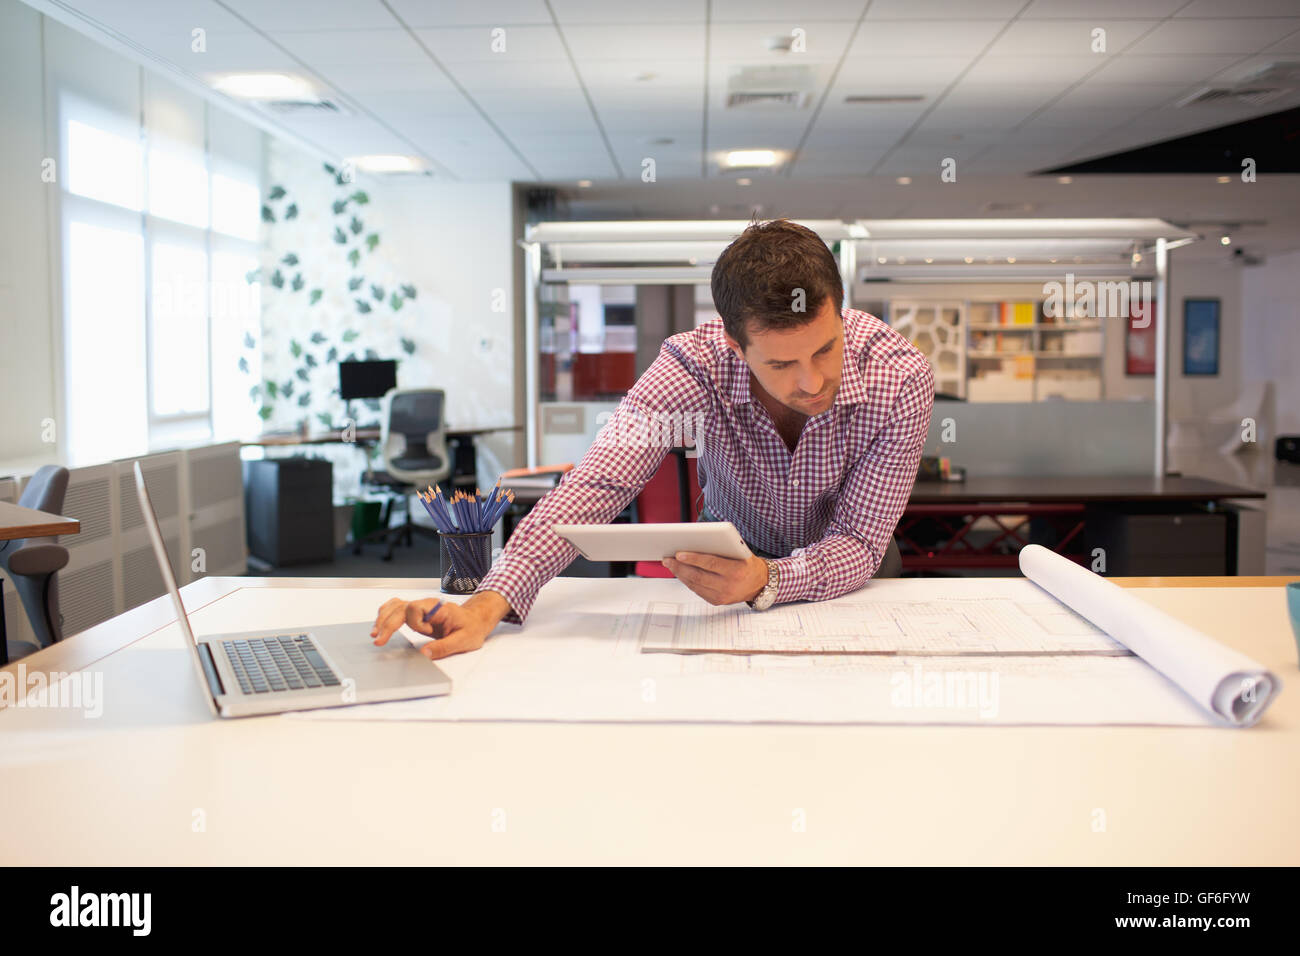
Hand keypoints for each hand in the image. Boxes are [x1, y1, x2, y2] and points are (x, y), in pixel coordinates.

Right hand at [370, 591, 509, 659]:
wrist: (476, 620)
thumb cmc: (471, 628)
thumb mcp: (463, 640)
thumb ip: (444, 647)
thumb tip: (424, 654)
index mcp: (438, 608)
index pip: (416, 607)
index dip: (416, 621)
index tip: (426, 632)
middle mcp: (427, 605)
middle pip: (400, 607)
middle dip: (387, 623)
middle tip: (379, 640)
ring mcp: (421, 608)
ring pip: (395, 606)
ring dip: (383, 618)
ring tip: (375, 634)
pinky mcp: (417, 614)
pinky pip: (397, 608)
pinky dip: (386, 615)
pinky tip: (380, 625)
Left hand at [662, 551, 769, 605]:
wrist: (760, 584)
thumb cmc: (748, 564)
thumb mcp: (739, 552)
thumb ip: (721, 549)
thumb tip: (696, 543)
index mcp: (735, 571)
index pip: (710, 563)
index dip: (693, 558)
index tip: (679, 553)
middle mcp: (728, 585)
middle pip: (698, 576)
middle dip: (680, 567)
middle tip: (668, 559)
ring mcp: (722, 596)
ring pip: (695, 584)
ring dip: (680, 574)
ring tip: (670, 565)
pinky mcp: (717, 601)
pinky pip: (697, 591)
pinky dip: (687, 581)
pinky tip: (681, 573)